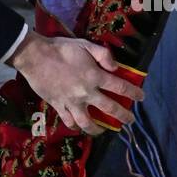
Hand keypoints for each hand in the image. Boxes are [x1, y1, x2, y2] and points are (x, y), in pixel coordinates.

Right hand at [6, 30, 143, 136]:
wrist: (35, 57)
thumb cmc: (61, 49)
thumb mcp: (85, 45)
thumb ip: (103, 55)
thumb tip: (116, 67)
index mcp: (94, 76)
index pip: (120, 87)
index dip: (133, 93)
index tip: (141, 97)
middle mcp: (86, 92)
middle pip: (109, 108)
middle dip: (123, 116)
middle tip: (130, 120)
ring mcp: (72, 102)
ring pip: (88, 122)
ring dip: (98, 129)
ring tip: (103, 130)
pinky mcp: (58, 106)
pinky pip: (69, 121)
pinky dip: (75, 126)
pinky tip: (79, 126)